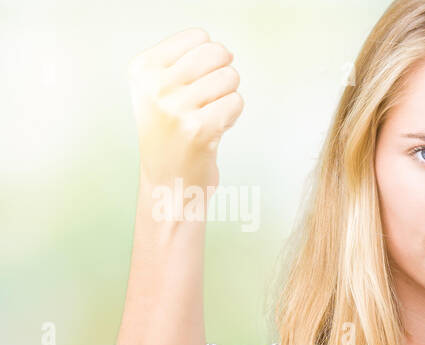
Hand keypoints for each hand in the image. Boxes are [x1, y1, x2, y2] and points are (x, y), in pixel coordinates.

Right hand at [128, 28, 243, 190]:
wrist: (169, 182)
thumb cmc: (170, 134)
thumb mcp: (158, 89)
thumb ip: (185, 61)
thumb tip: (224, 50)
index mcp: (142, 69)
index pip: (198, 37)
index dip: (208, 58)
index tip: (195, 81)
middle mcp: (155, 86)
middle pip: (216, 53)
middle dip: (223, 73)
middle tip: (209, 97)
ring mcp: (176, 107)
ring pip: (230, 77)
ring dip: (227, 97)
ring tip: (208, 115)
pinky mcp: (199, 128)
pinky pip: (236, 102)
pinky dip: (232, 116)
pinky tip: (214, 129)